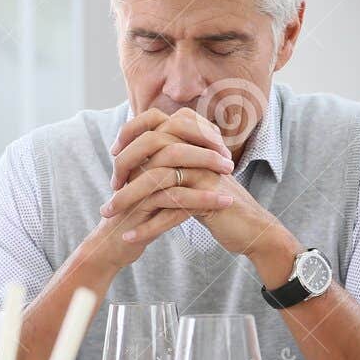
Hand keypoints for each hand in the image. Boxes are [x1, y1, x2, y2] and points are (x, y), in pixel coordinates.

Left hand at [102, 107, 284, 258]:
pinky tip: (131, 237)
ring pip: (157, 180)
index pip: (154, 121)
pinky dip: (148, 226)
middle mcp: (198, 149)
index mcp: (192, 139)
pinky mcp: (208, 196)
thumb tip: (135, 158)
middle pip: (151, 150)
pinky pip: (171, 209)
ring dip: (129, 200)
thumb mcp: (190, 178)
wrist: (250, 227)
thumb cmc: (216, 203)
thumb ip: (168, 163)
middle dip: (123, 172)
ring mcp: (204, 171)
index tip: (114, 155)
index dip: (130, 134)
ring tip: (110, 218)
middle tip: (108, 195)